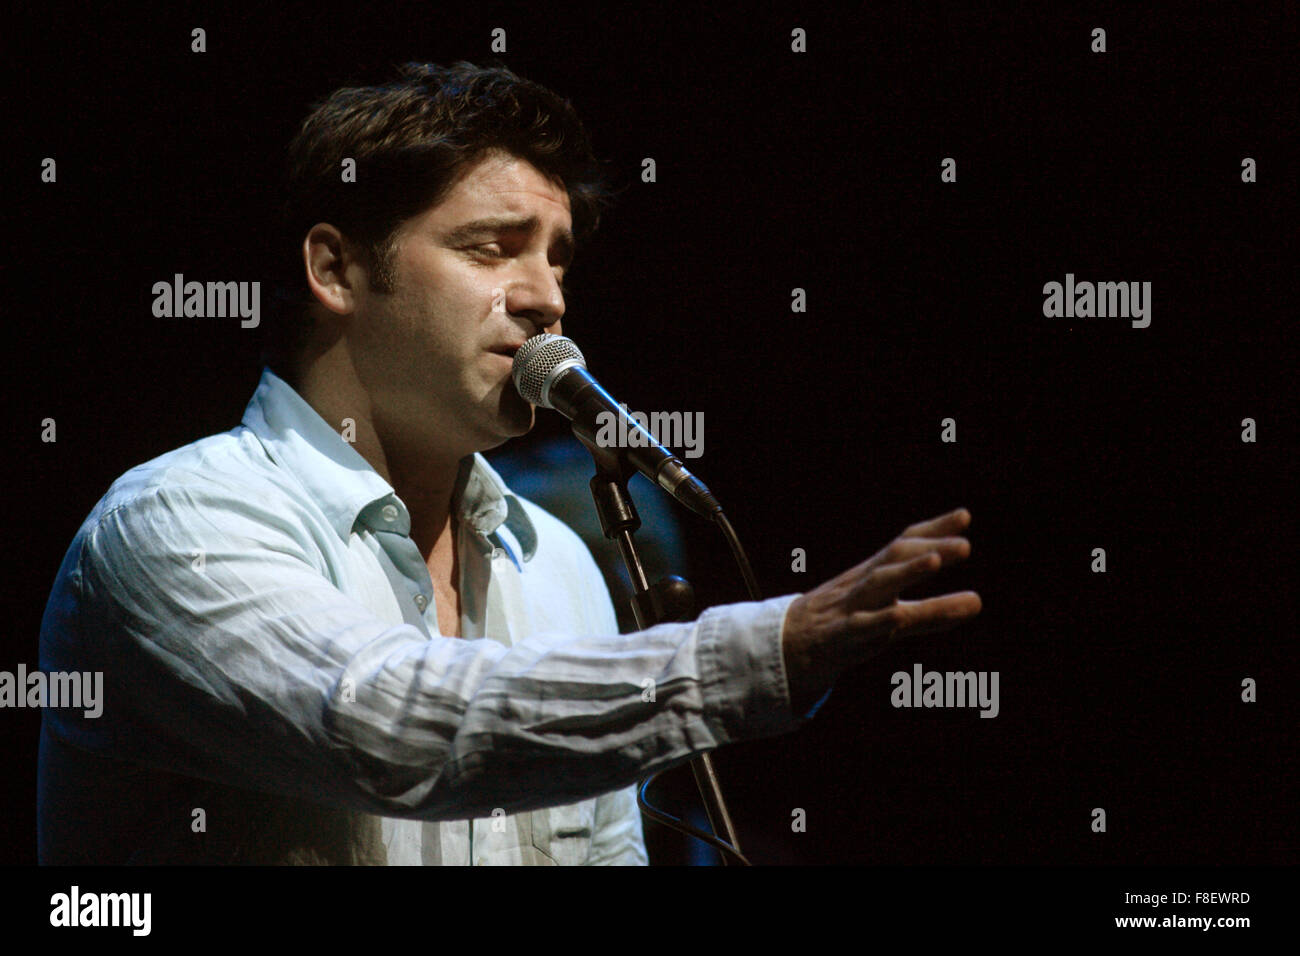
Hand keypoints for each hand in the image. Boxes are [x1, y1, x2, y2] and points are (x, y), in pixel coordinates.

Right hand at [782, 507, 981, 713]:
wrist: (790, 643)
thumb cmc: (848, 622)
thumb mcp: (890, 613)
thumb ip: (933, 610)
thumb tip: (978, 602)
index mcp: (875, 572)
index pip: (904, 543)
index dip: (933, 529)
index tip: (964, 517)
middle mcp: (865, 583)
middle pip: (895, 558)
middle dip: (928, 547)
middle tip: (965, 545)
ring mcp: (853, 607)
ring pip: (880, 585)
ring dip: (906, 570)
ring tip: (935, 560)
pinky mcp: (843, 635)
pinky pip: (862, 626)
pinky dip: (879, 620)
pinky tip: (899, 617)